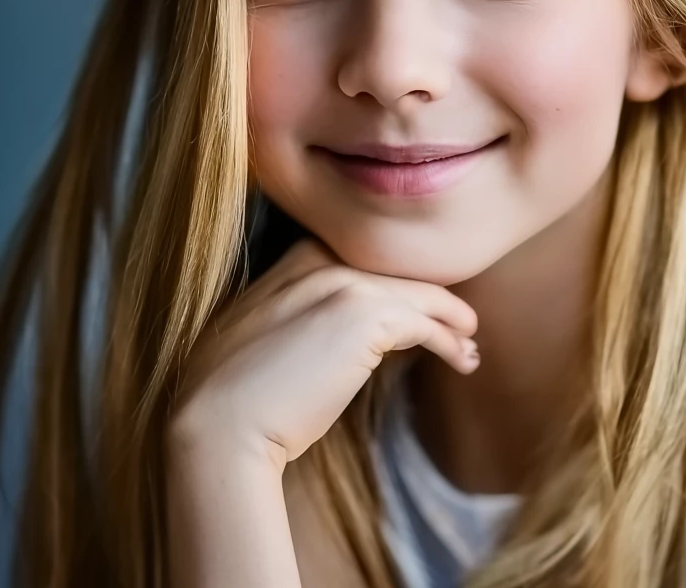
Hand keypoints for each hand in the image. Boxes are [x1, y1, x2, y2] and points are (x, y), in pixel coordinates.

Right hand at [167, 236, 479, 473]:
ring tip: (469, 342)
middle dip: (429, 298)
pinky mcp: (367, 317)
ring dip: (451, 319)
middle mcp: (321, 262)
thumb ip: (294, 313)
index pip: (361, 258)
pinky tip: (464, 357)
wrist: (217, 427)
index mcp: (292, 262)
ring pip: (417, 292)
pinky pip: (426, 322)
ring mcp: (344, 284)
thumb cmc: (230, 398)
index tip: (413, 305)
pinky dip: (451, 340)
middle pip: (395, 271)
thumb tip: (326, 334)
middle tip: (458, 323)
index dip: (394, 282)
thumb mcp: (256, 334)